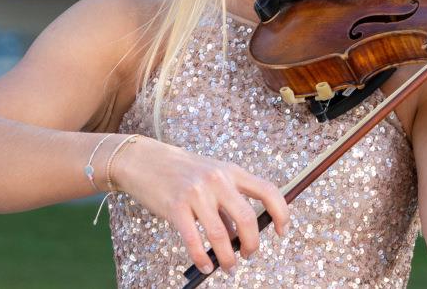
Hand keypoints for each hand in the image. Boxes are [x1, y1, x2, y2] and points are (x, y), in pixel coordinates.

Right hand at [111, 136, 289, 273]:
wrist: (144, 161)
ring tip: (227, 265)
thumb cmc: (180, 172)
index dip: (281, 213)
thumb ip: (226, 203)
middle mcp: (217, 180)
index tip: (282, 231)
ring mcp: (197, 192)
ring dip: (228, 257)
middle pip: (247, 219)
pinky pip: (194, 241)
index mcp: (231, 171)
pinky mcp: (176, 206)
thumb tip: (241, 237)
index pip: (267, 191)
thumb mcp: (210, 178)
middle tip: (249, 255)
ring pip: (222, 235)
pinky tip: (206, 265)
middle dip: (252, 244)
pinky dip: (203, 258)